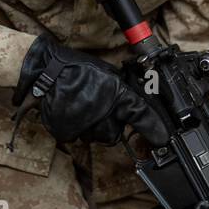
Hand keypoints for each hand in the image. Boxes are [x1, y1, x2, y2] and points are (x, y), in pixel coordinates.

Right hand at [12, 34, 168, 147]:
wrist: (45, 71)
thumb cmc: (75, 68)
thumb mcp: (107, 73)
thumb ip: (121, 91)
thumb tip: (134, 104)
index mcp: (116, 94)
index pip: (142, 115)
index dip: (154, 130)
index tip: (162, 140)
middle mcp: (104, 111)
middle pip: (114, 134)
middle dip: (109, 126)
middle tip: (99, 110)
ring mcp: (85, 124)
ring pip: (95, 137)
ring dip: (91, 128)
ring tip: (81, 108)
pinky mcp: (67, 132)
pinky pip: (77, 137)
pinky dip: (75, 128)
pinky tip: (71, 113)